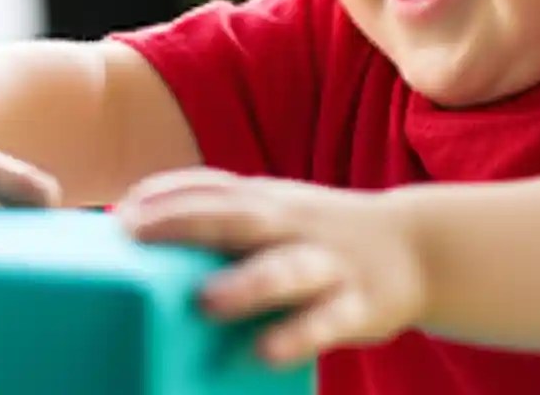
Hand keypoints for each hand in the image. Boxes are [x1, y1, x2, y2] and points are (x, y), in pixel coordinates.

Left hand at [115, 168, 426, 365]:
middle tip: (136, 234)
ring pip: (287, 269)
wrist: (420, 247)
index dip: (167, 195)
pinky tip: (266, 351)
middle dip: (186, 222)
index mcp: (271, 202)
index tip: (120, 211)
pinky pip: (327, 321)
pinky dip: (297, 334)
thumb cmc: (323, 235)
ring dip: (247, 283)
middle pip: (238, 218)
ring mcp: (328, 264)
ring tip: (207, 301)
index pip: (213, 188)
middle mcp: (295, 225)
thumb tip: (137, 226)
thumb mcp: (278, 212)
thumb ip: (222, 215)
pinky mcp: (359, 305)